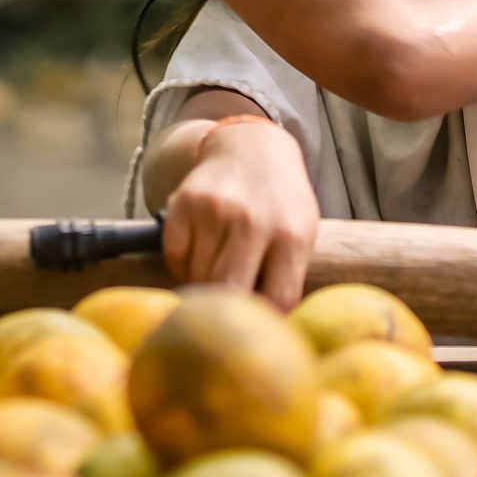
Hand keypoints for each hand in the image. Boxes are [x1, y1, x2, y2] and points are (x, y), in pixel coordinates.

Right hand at [160, 118, 317, 308]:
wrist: (251, 147)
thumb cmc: (281, 202)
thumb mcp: (301, 233)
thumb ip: (288, 276)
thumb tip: (266, 328)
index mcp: (292, 235)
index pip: (277, 301)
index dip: (266, 320)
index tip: (257, 323)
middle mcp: (252, 222)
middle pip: (228, 293)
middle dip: (226, 309)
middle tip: (227, 309)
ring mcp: (215, 211)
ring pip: (198, 278)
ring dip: (205, 282)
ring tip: (221, 263)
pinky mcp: (183, 204)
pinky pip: (175, 258)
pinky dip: (184, 264)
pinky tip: (201, 248)